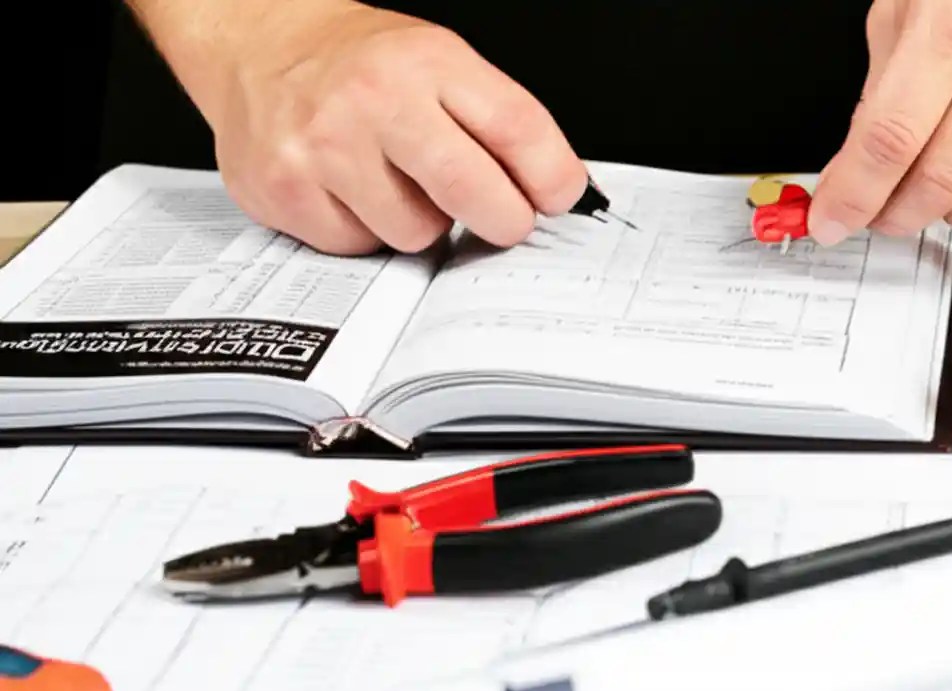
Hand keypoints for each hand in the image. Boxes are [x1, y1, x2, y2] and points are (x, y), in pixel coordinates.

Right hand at [204, 2, 585, 253]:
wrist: (255, 47)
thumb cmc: (357, 63)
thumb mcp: (437, 61)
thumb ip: (494, 120)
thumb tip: (553, 189)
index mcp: (426, 61)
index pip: (517, 127)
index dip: (553, 176)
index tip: (560, 197)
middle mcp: (373, 99)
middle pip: (471, 190)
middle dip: (504, 219)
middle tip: (501, 217)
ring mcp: (323, 146)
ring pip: (416, 233)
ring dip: (421, 222)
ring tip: (396, 183)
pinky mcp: (285, 190)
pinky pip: (359, 246)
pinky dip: (366, 230)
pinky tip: (350, 192)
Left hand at [808, 0, 951, 242]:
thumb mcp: (910, 1)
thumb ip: (883, 83)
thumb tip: (858, 158)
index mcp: (951, 32)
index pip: (888, 143)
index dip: (852, 197)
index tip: (830, 222)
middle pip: (939, 182)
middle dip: (893, 215)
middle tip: (877, 211)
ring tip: (933, 201)